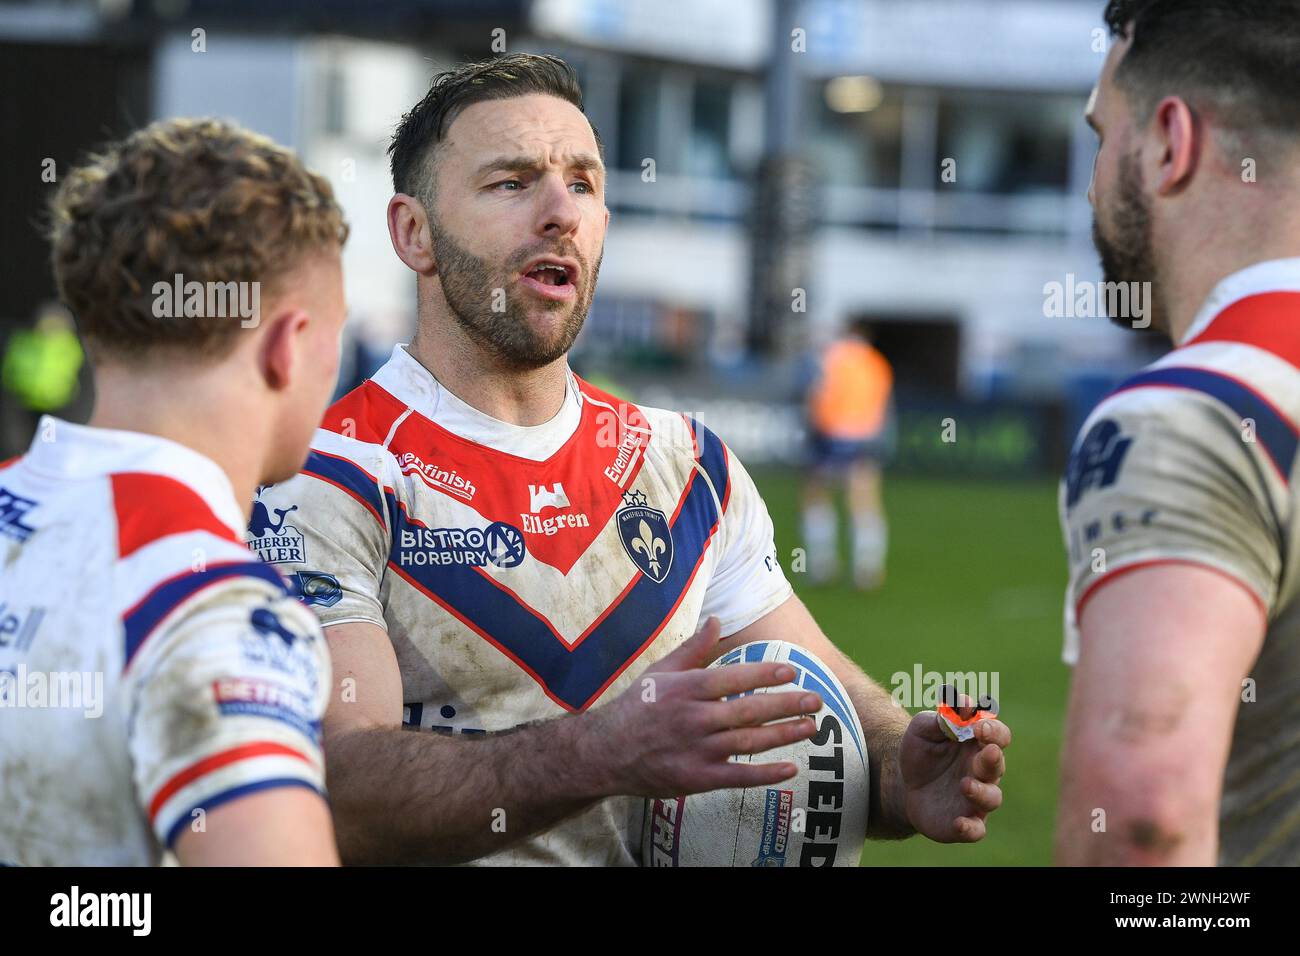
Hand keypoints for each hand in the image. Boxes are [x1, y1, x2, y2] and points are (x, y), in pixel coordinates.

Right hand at [588, 616, 821, 797]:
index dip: (765, 673)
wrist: (605, 751)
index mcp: (687, 688)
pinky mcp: (697, 778)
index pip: (733, 678)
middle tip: (817, 699)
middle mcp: (694, 718)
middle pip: (749, 709)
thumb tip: (716, 620)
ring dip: (784, 734)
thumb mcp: (661, 672)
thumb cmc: (636, 706)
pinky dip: (766, 773)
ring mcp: (697, 749)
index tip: (793, 670)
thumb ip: (693, 648)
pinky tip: (791, 767)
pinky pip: (738, 776)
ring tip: (811, 727)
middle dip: (787, 703)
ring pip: (749, 741)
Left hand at [898, 694, 1010, 842]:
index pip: (998, 736)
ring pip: (991, 798)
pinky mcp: (964, 822)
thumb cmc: (921, 751)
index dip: (993, 730)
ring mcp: (975, 799)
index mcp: (977, 745)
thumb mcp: (924, 728)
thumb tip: (962, 702)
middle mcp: (983, 772)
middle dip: (993, 758)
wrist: (901, 783)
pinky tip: (959, 823)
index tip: (979, 726)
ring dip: (982, 791)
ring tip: (964, 784)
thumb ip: (943, 717)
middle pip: (997, 765)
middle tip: (985, 750)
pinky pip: (976, 830)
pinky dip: (971, 828)